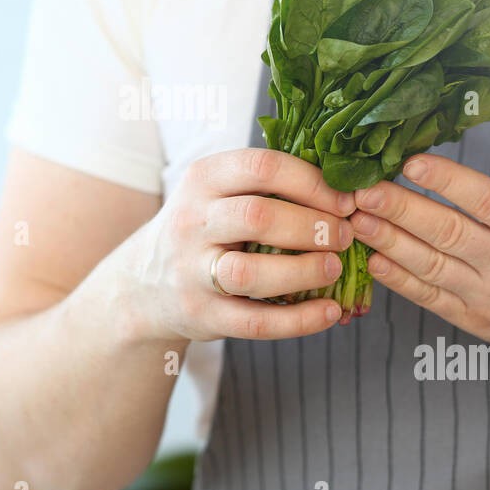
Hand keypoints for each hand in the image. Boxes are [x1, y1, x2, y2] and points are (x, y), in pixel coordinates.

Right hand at [127, 148, 355, 342]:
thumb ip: (266, 183)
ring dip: (305, 271)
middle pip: (259, 216)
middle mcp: (191, 222)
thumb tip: (342, 183)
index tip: (345, 199)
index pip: (262, 167)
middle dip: (313, 225)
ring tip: (334, 267)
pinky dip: (299, 320)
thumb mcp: (217, 191)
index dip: (313, 182)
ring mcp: (192, 272)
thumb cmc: (203, 229)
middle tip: (344, 234)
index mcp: (202, 179)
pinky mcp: (202, 316)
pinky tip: (329, 311)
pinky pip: (255, 322)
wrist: (144, 285)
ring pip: (251, 272)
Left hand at [348, 66, 489, 363]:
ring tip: (354, 217)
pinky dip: (398, 280)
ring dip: (389, 242)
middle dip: (401, 210)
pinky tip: (372, 257)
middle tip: (362, 189)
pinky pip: (429, 298)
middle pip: (450, 235)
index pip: (489, 202)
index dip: (449, 182)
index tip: (411, 161)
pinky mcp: (474, 320)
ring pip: (431, 268)